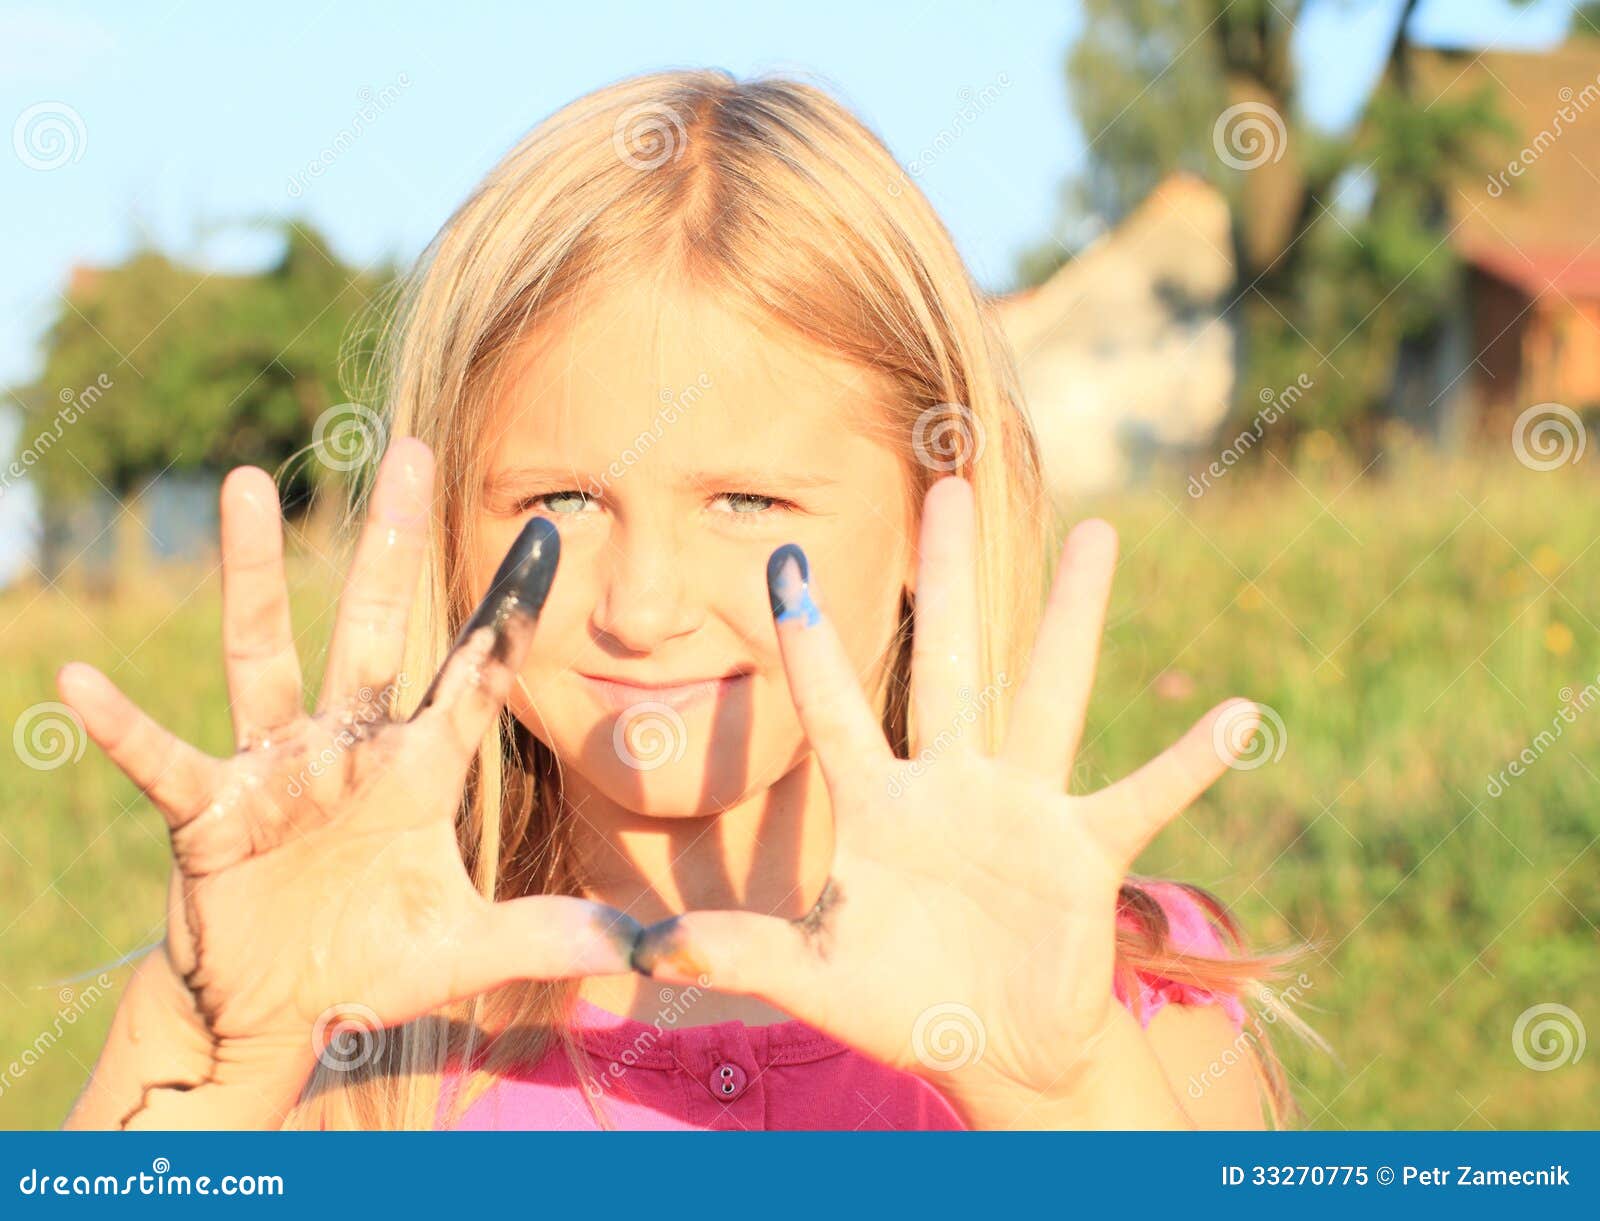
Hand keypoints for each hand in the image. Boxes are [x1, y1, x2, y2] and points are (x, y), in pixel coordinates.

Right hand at [57, 440, 637, 1124]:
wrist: (279, 1010)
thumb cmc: (372, 959)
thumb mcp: (463, 951)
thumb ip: (541, 936)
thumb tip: (632, 943)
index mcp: (419, 769)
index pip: (474, 675)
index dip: (509, 610)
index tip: (547, 529)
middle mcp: (350, 747)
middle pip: (376, 629)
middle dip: (393, 544)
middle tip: (410, 450)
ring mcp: (277, 769)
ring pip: (266, 655)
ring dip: (251, 575)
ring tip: (242, 484)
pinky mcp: (211, 812)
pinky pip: (164, 760)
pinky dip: (123, 727)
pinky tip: (77, 683)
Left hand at [631, 476, 1260, 1127]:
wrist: (990, 1046)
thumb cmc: (898, 1000)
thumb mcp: (813, 974)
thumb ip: (738, 951)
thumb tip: (644, 948)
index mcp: (877, 803)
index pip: (835, 707)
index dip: (810, 642)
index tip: (788, 561)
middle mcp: (950, 783)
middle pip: (951, 661)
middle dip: (947, 577)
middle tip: (947, 482)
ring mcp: (1023, 809)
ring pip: (1047, 695)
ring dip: (1072, 621)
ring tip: (1095, 539)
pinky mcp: (1084, 850)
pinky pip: (1142, 796)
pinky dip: (1189, 765)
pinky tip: (1239, 715)